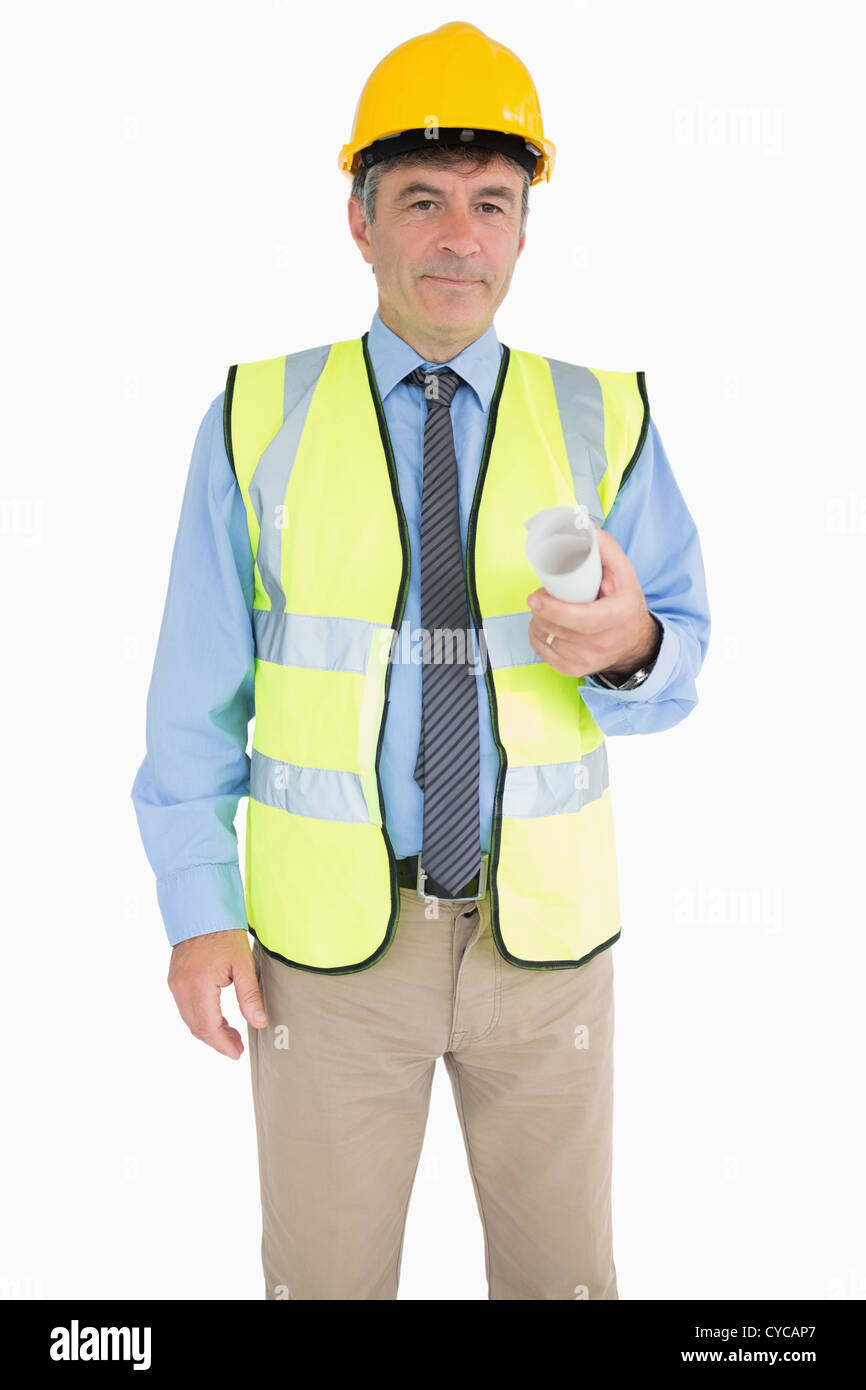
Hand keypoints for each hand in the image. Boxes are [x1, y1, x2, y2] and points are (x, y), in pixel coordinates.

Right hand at [168, 930, 267, 1059]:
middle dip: (217, 1041)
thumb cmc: (224, 934)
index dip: (223, 1044)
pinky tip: (219, 1018)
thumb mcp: (243, 965)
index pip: (208, 1026)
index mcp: (199, 985)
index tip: (237, 1053)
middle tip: (236, 1047)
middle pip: (197, 1027)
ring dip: (209, 1031)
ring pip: (190, 1019)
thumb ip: (250, 996)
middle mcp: (181, 988)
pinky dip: (201, 1018)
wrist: (202, 911)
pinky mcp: (175, 980)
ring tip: (231, 1034)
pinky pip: (186, 1008)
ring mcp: (175, 984)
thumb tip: (259, 1022)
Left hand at [526, 524, 659, 679]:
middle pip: (556, 627)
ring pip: (545, 637)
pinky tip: (546, 625)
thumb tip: (580, 524)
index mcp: (616, 617)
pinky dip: (537, 635)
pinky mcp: (572, 670)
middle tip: (541, 595)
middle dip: (540, 609)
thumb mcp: (623, 572)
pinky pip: (542, 651)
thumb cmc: (625, 602)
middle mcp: (601, 644)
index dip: (553, 609)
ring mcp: (586, 661)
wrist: (635, 641)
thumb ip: (604, 547)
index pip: (579, 619)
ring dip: (537, 620)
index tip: (534, 597)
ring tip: (546, 608)